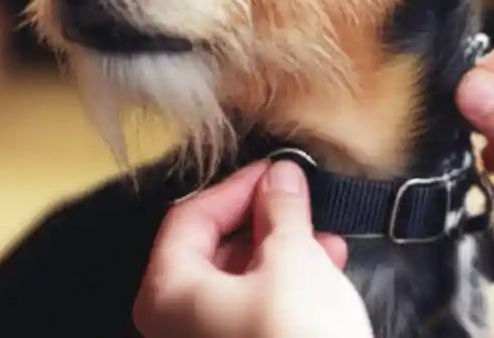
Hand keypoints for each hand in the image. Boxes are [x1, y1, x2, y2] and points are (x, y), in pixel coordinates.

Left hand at [133, 160, 372, 337]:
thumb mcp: (292, 258)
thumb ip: (281, 210)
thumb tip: (280, 176)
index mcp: (166, 294)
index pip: (189, 217)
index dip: (235, 187)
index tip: (275, 172)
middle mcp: (173, 326)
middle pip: (210, 252)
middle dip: (263, 222)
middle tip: (300, 202)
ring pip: (236, 284)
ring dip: (281, 254)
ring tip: (326, 241)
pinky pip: (251, 314)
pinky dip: (283, 289)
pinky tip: (325, 276)